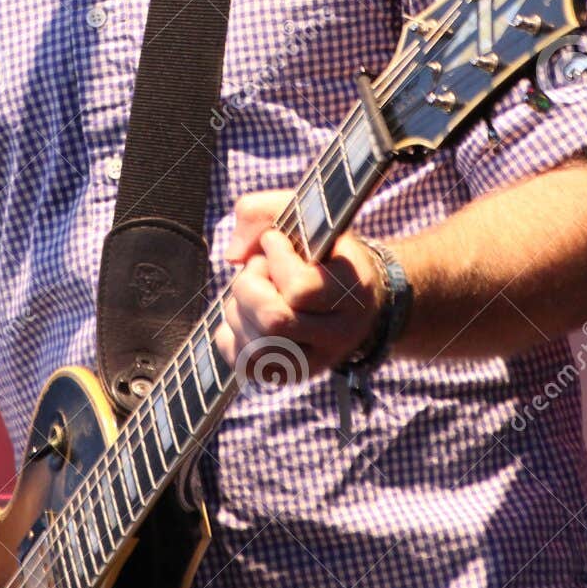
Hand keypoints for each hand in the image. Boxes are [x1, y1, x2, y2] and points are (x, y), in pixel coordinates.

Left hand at [212, 190, 383, 383]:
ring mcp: (314, 362)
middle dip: (250, 286)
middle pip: (273, 322)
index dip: (276, 259)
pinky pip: (243, 363)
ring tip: (254, 292)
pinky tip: (246, 314)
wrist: (355, 297)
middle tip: (258, 269)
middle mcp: (338, 334)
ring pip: (256, 348)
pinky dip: (232, 335)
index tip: (275, 241)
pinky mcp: (290, 375)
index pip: (300, 288)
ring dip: (239, 310)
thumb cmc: (323, 250)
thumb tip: (232, 256)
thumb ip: (263, 211)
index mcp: (351, 290)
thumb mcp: (305, 213)